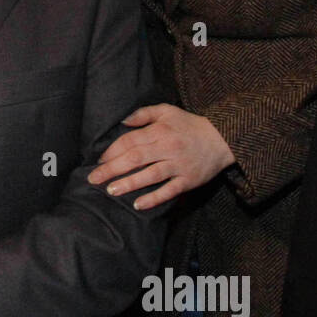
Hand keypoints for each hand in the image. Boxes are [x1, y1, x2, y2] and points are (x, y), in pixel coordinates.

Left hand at [87, 103, 235, 209]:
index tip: (100, 160)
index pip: (131, 141)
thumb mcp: (167, 111)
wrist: (223, 138)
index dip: (113, 151)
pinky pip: (169, 191)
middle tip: (94, 179)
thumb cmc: (190, 125)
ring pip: (150, 175)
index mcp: (160, 131)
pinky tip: (138, 205)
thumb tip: (122, 121)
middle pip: (136, 158)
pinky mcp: (189, 181)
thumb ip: (144, 114)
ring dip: (129, 184)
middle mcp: (168, 148)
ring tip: (111, 191)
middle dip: (112, 169)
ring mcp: (179, 166)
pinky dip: (154, 198)